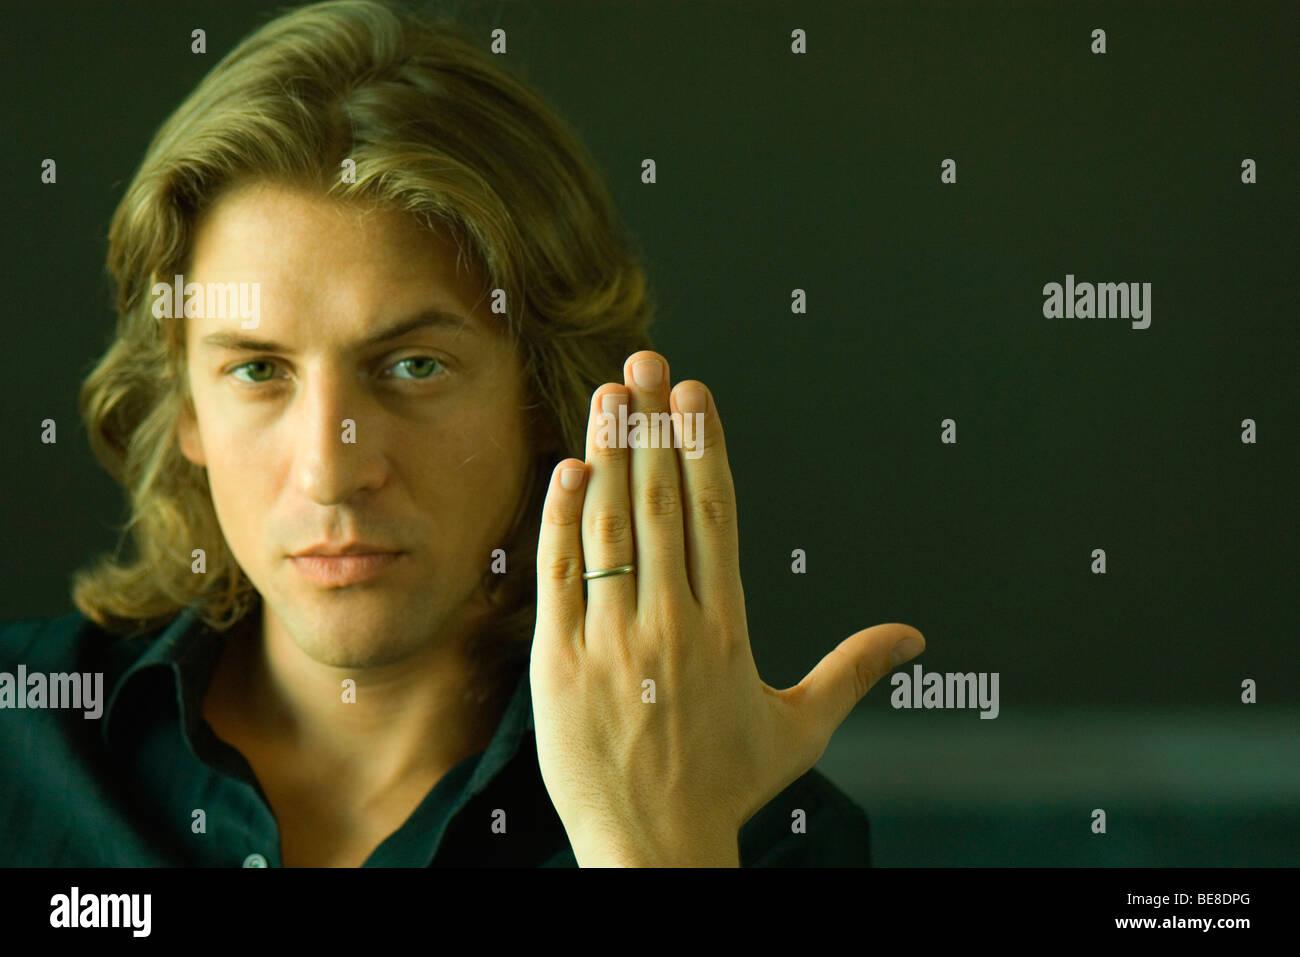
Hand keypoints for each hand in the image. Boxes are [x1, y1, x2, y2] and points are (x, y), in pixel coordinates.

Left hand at [531, 350, 925, 865]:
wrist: (655, 851)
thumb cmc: (726, 789)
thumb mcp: (801, 728)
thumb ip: (854, 670)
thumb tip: (915, 638)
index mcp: (728, 630)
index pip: (717, 516)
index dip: (704, 446)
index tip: (693, 392)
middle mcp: (673, 625)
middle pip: (662, 504)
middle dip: (654, 427)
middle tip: (643, 363)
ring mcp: (613, 642)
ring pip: (610, 529)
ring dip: (609, 456)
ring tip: (608, 397)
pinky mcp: (560, 665)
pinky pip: (559, 579)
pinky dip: (561, 522)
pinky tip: (567, 472)